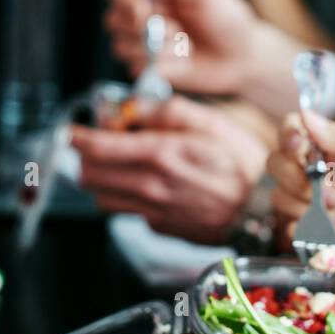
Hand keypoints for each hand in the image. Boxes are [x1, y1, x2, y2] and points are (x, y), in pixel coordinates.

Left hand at [71, 95, 266, 242]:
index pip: (98, 147)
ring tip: (122, 164)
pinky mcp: (158, 226)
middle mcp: (152, 185)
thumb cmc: (243, 163)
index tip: (72, 131)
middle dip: (87, 156)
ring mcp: (153, 210)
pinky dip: (125, 196)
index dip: (77, 136)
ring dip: (102, 178)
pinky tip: (147, 184)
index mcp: (163, 153)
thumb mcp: (215, 122)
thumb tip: (134, 107)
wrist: (262, 210)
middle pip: (90, 173)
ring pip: (101, 196)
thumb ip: (170, 110)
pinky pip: (125, 211)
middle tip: (104, 143)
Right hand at [103, 0, 266, 96]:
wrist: (242, 57)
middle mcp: (142, 15)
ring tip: (185, 46)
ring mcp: (142, 43)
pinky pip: (136, 68)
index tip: (146, 9)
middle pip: (113, 19)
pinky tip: (184, 63)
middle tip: (177, 29)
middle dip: (143, 28)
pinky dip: (161, 66)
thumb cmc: (228, 19)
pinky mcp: (148, 68)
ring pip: (121, 45)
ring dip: (154, 49)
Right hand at [267, 110, 334, 301]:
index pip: (295, 133)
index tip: (299, 147)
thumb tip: (307, 114)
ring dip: (311, 210)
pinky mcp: (317, 242)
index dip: (289, 137)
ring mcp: (318, 211)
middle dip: (298, 179)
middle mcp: (323, 178)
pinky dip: (314, 235)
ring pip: (280, 199)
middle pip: (277, 165)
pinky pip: (289, 232)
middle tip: (333, 193)